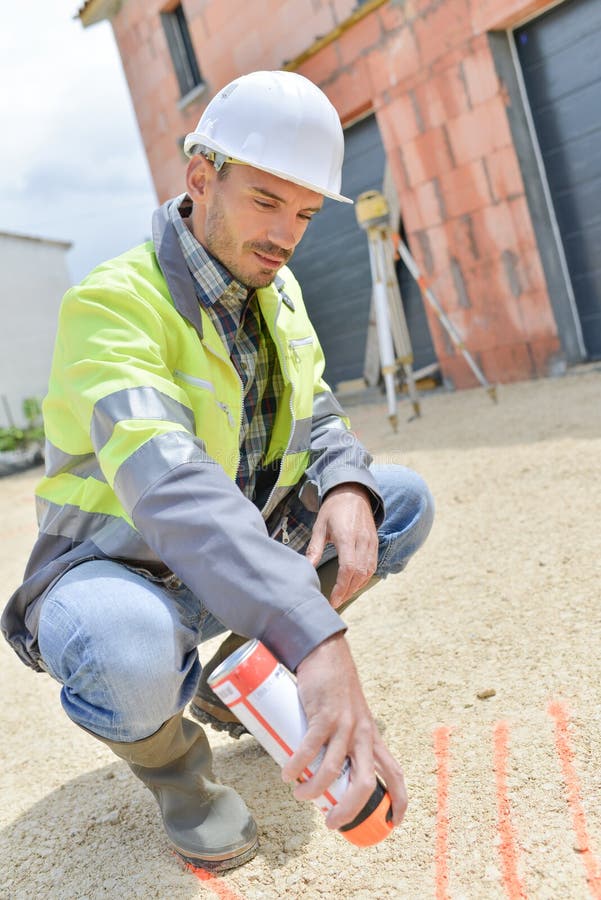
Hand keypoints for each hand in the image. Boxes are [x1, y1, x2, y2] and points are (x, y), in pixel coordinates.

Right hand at [281, 633, 407, 830]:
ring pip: (334, 769)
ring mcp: (344, 724)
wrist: (326, 653)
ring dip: (314, 789)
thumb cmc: (334, 689)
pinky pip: (310, 748)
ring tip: (298, 794)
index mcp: (371, 738)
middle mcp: (363, 734)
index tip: (392, 823)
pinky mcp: (324, 714)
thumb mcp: (349, 718)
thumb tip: (321, 774)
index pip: (395, 774)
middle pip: (365, 783)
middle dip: (349, 809)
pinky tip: (287, 774)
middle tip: (330, 822)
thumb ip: (341, 741)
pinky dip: (297, 765)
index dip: (398, 802)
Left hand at [305, 483, 377, 608]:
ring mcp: (371, 543)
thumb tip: (307, 569)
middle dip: (347, 592)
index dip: (341, 588)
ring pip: (368, 572)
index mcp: (346, 536)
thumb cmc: (333, 509)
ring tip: (343, 596)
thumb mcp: (319, 526)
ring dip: (356, 587)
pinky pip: (372, 566)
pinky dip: (364, 579)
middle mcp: (362, 541)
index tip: (332, 600)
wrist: (353, 492)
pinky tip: (354, 585)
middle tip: (335, 603)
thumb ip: (314, 549)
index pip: (348, 568)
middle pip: (359, 574)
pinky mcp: (375, 544)